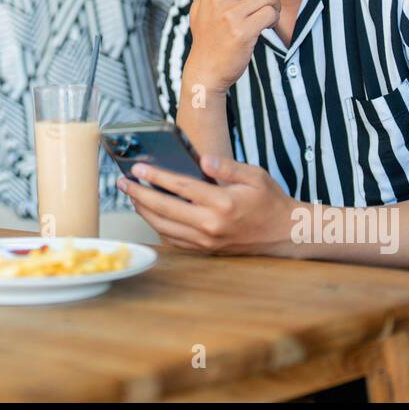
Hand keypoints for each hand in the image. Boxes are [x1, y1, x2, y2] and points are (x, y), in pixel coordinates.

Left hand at [118, 154, 298, 255]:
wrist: (286, 234)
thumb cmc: (270, 201)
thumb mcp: (254, 175)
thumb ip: (226, 166)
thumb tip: (202, 159)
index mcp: (222, 204)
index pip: (180, 187)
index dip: (155, 177)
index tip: (138, 169)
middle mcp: (211, 226)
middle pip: (164, 210)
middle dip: (139, 195)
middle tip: (123, 183)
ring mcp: (207, 242)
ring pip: (165, 228)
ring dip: (145, 212)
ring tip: (132, 197)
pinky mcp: (206, 250)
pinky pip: (174, 240)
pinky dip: (158, 227)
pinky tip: (151, 215)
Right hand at [186, 0, 279, 93]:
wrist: (206, 71)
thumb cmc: (206, 40)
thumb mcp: (199, 10)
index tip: (253, 2)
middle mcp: (219, 0)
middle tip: (264, 11)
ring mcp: (230, 15)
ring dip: (274, 7)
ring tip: (265, 19)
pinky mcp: (242, 32)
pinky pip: (271, 13)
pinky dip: (273, 21)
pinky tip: (265, 28)